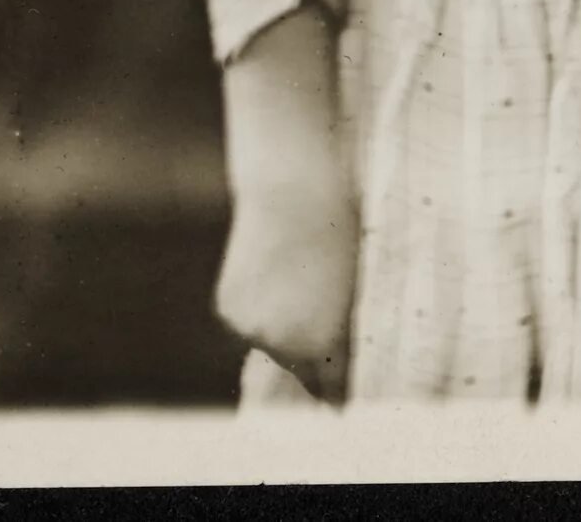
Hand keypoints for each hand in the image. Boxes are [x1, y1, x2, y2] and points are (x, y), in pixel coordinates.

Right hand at [216, 164, 357, 403]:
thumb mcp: (351, 283)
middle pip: (298, 368)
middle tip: (316, 326)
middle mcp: (284, 343)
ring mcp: (252, 328)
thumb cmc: (337, 228)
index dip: (335, 390)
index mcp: (325, 339)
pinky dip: (260, 308)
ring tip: (295, 281)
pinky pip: (249, 322)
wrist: (290, 189)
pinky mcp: (229, 309)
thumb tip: (333, 355)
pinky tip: (274, 271)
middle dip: (308, 359)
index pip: (331, 384)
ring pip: (270, 344)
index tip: (337, 392)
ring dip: (281, 329)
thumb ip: (340, 327)